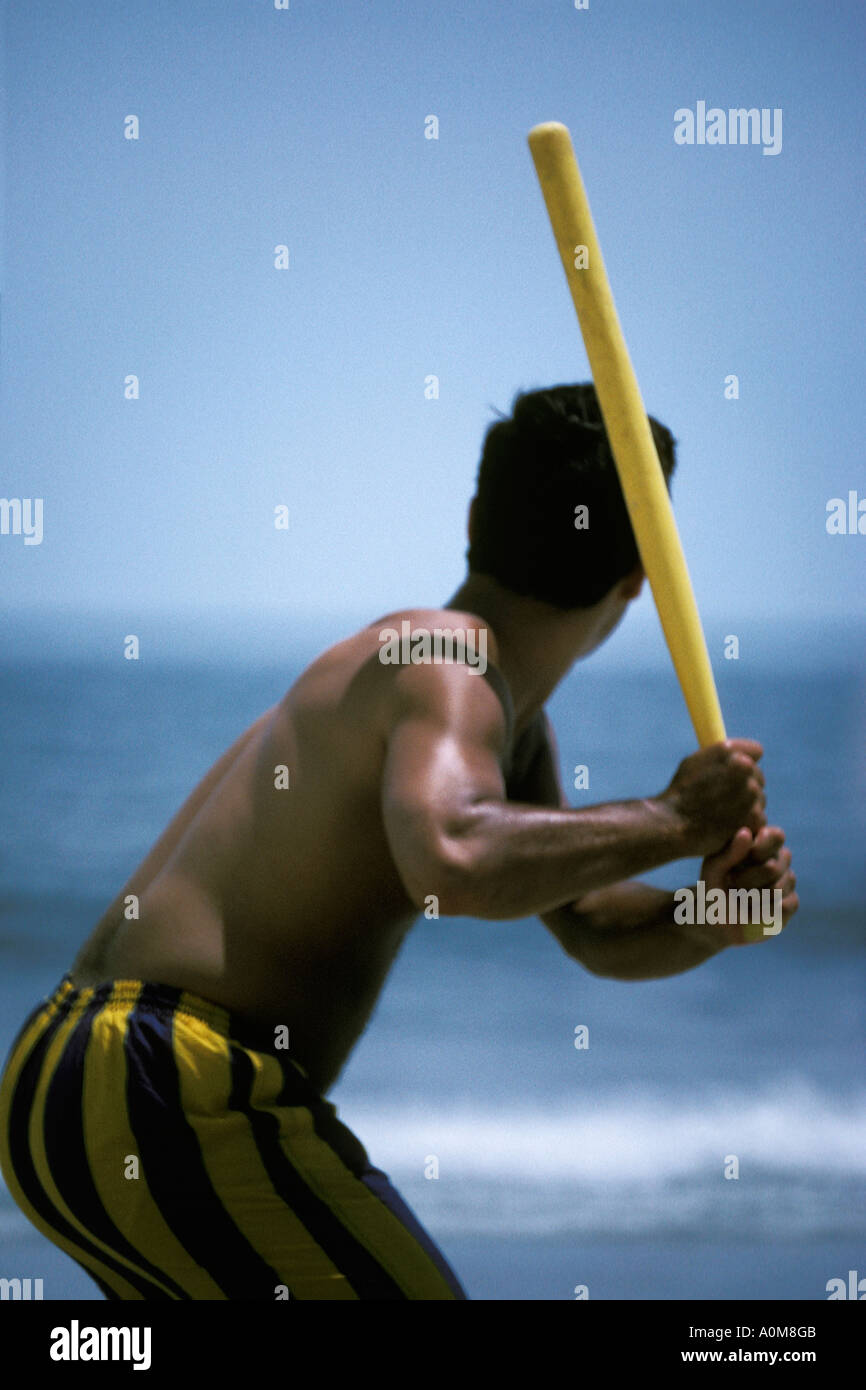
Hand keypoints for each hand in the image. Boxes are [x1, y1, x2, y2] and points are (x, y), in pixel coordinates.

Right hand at [660, 738, 766, 856]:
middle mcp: (743, 768)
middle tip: (723, 797)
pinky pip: (759, 817)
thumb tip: (749, 755)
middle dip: (745, 785)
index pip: (755, 752)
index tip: (732, 772)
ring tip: (723, 811)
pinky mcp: (753, 816)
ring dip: (747, 805)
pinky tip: (729, 824)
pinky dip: (747, 823)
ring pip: (760, 798)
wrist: (673, 824)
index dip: (743, 763)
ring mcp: (750, 793)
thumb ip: (722, 754)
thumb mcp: (695, 761)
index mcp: (729, 751)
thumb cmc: (682, 792)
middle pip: (758, 776)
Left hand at [700, 824, 798, 944]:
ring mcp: (786, 881)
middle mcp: (777, 859)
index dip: (759, 850)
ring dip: (753, 898)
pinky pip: (785, 906)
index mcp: (760, 843)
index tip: (735, 865)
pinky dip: (764, 912)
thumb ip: (729, 852)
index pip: (776, 836)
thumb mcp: (713, 871)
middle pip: (773, 867)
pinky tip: (753, 912)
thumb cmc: (713, 890)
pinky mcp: (790, 903)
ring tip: (740, 899)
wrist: (717, 924)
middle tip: (731, 886)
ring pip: (779, 888)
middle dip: (746, 882)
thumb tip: (746, 833)